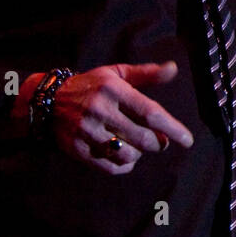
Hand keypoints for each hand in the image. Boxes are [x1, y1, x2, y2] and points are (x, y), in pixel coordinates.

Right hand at [49, 61, 194, 174]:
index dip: (172, 128)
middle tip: (160, 142)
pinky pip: (111, 167)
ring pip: (127, 155)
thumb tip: (173, 68)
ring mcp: (86, 132)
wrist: (47, 101)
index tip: (188, 140)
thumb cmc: (91, 86)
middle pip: (142, 138)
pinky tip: (125, 156)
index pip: (150, 113)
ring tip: (138, 145)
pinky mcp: (77, 150)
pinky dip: (124, 166)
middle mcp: (99, 111)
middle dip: (158, 144)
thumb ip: (146, 74)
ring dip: (140, 154)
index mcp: (113, 90)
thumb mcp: (116, 74)